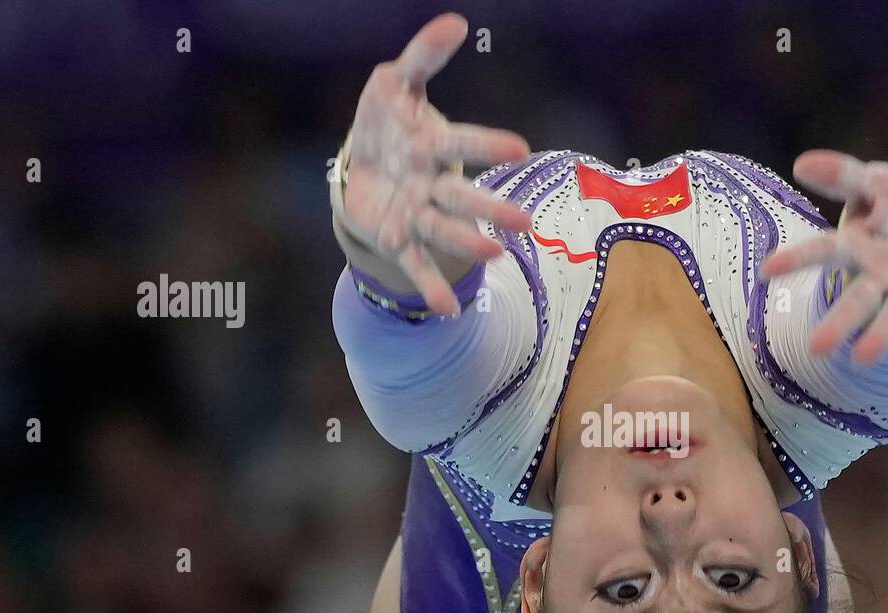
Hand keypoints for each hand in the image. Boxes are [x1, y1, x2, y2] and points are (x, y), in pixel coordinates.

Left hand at [338, 13, 531, 313]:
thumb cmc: (386, 122)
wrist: (363, 166)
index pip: (462, 143)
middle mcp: (432, 185)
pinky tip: (447, 309)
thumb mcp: (393, 84)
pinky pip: (415, 265)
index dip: (487, 145)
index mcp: (432, 145)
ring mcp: (418, 216)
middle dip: (490, 209)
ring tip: (494, 255)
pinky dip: (431, 287)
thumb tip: (457, 21)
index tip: (520, 149)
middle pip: (462, 197)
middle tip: (524, 221)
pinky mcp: (399, 240)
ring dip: (469, 244)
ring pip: (445, 231)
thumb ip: (423, 57)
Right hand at [759, 151, 887, 392]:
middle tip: (816, 348)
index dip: (798, 260)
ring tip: (862, 359)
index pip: (825, 251)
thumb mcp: (877, 183)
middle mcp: (879, 277)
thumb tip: (801, 163)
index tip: (766, 273)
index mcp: (860, 247)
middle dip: (840, 322)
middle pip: (858, 299)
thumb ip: (843, 175)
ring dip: (880, 338)